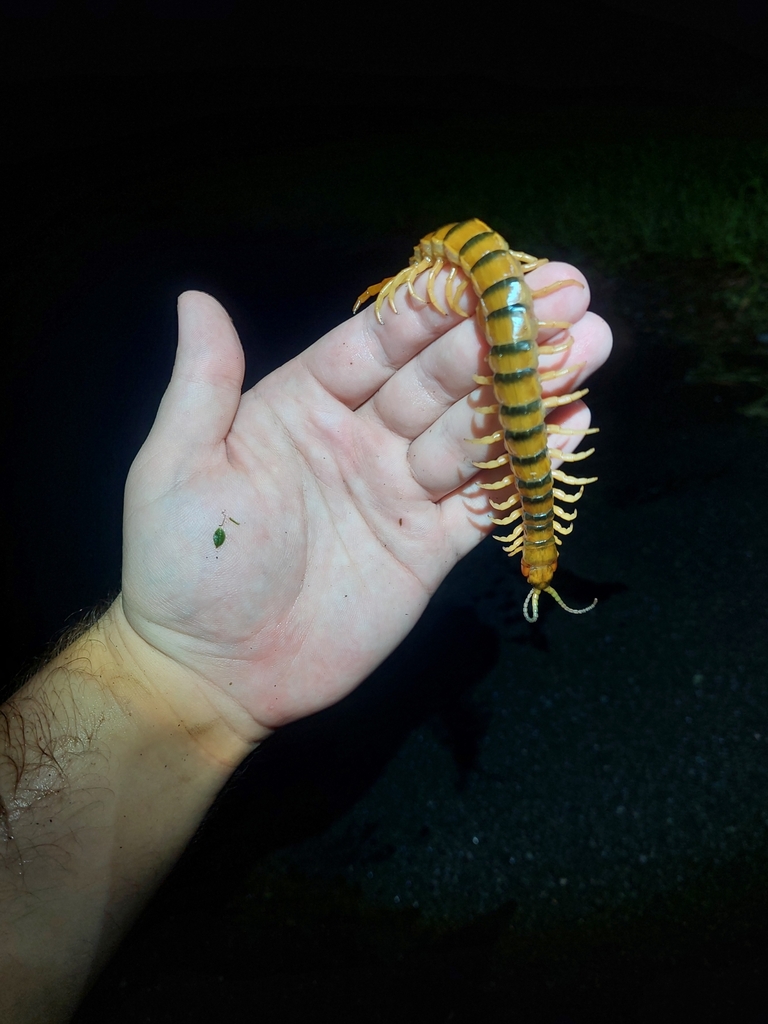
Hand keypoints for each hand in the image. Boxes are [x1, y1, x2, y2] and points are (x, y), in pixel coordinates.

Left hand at [121, 267, 610, 739]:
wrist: (214, 674)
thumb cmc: (182, 566)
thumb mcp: (177, 467)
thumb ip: (203, 384)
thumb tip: (196, 297)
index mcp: (303, 405)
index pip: (378, 343)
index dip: (432, 310)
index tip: (487, 274)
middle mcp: (360, 438)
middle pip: (440, 379)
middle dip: (500, 339)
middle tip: (568, 297)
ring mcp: (398, 493)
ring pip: (473, 432)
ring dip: (527, 392)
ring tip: (589, 346)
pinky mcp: (429, 549)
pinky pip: (485, 503)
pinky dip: (526, 469)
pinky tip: (567, 428)